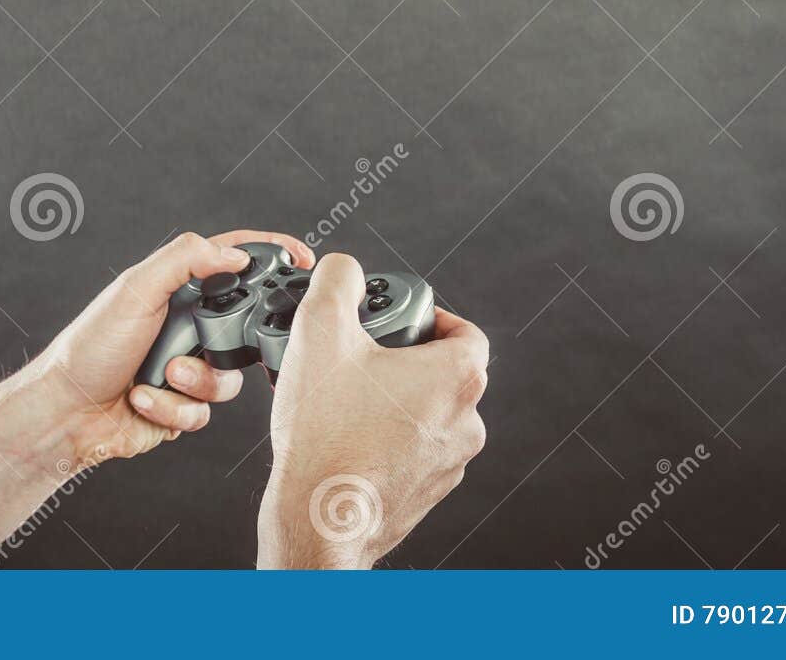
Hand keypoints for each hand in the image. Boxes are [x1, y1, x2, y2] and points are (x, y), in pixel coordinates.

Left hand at [27, 229, 314, 465]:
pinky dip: (173, 409)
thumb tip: (236, 253)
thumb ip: (185, 260)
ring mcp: (187, 368)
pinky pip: (205, 412)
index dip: (270, 254)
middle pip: (243, 327)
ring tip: (159, 376)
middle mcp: (187, 327)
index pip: (233, 259)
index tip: (302, 257)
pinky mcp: (183, 408)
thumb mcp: (135, 290)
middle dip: (228, 345)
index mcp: (178, 290)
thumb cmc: (90, 346)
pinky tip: (143, 401)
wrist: (65, 413)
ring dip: (193, 381)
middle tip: (205, 346)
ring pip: (228, 380)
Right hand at [257, 253, 487, 568]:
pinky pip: (413, 451)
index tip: (399, 321)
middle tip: (361, 358)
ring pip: (428, 414)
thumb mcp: (319, 331)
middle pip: (445, 372)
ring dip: (395, 401)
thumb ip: (336, 280)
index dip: (432, 317)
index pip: (466, 331)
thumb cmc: (326, 435)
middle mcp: (466, 422)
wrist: (319, 517)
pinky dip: (386, 439)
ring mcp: (450, 463)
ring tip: (345, 400)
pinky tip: (345, 437)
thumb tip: (343, 269)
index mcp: (456, 378)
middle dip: (405, 360)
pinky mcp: (426, 493)